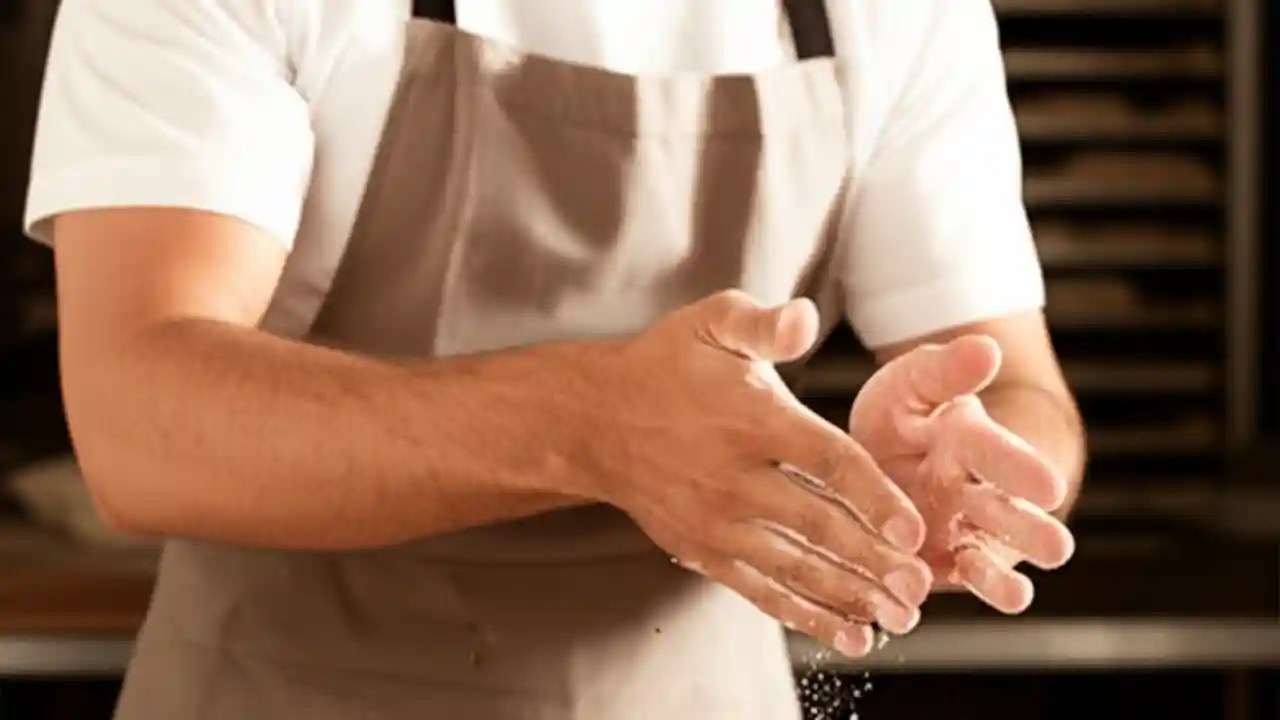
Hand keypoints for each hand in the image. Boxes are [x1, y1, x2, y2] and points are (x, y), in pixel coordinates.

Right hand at [592, 291, 932, 656]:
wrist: (594, 420)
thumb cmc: (665, 365)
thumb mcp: (711, 323)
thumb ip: (763, 323)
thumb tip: (805, 318)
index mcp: (752, 420)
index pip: (826, 463)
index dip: (874, 498)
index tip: (912, 530)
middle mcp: (735, 478)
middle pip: (818, 527)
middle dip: (873, 562)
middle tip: (920, 587)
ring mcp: (717, 522)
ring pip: (795, 567)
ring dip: (850, 596)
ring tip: (899, 618)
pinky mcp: (703, 551)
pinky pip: (761, 590)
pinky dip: (806, 615)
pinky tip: (849, 634)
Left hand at [847, 336, 1074, 613]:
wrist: (880, 456)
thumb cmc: (902, 415)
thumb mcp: (910, 383)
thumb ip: (943, 369)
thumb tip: (985, 346)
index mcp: (969, 442)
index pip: (996, 453)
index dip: (1019, 469)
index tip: (1048, 486)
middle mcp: (973, 493)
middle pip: (1003, 513)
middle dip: (1027, 531)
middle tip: (1058, 548)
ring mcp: (955, 533)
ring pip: (981, 558)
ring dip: (996, 577)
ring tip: (1017, 595)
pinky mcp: (931, 567)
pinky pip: (935, 586)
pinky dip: (927, 599)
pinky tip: (922, 612)